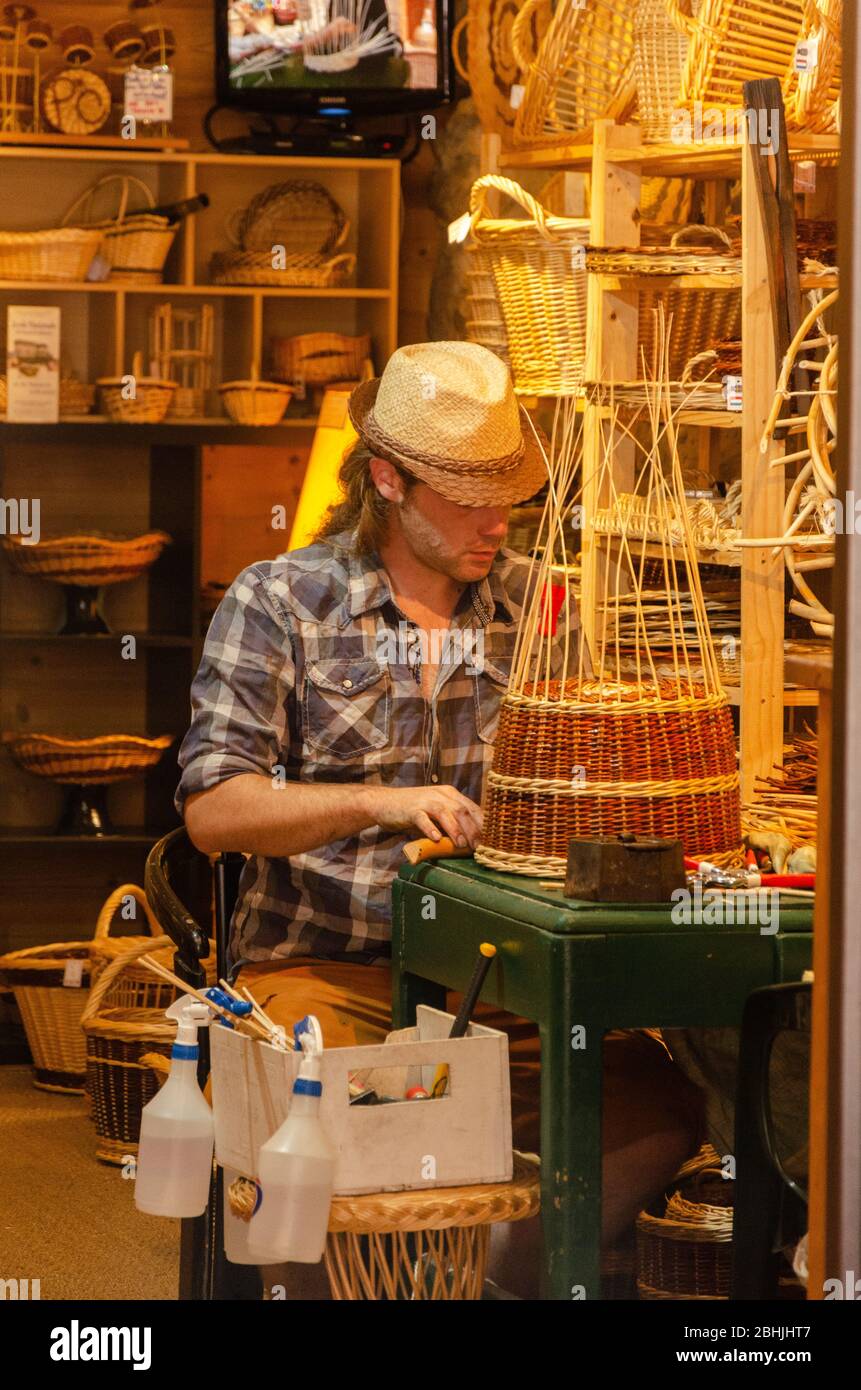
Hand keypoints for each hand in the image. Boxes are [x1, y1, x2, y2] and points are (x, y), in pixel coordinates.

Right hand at [367, 784, 483, 848]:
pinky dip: (430, 828)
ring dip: (455, 829)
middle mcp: (440, 794)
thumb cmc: (414, 811)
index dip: (483, 824)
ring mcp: (425, 800)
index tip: (490, 841)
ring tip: (461, 844)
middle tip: (478, 847)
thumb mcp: (436, 813)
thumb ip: (452, 822)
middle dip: (473, 829)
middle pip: (462, 810)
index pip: (472, 808)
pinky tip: (436, 839)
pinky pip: (422, 818)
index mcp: (450, 794)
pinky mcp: (411, 809)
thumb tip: (472, 841)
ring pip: (445, 812)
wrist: (384, 803)